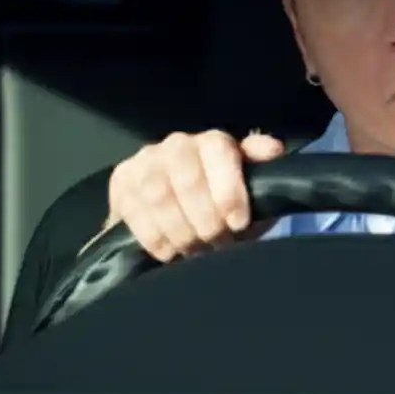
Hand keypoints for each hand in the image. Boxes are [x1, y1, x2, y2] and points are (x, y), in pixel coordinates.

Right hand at [101, 130, 285, 260]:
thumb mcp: (251, 192)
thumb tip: (273, 149)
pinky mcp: (121, 181)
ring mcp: (146, 161)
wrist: (184, 217)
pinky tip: (169, 251)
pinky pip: (133, 210)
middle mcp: (178, 144)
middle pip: (188, 179)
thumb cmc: (223, 204)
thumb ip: (261, 167)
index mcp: (213, 142)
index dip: (229, 190)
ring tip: (194, 249)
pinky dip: (153, 237)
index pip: (219, 153)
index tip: (238, 223)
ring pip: (159, 195)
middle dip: (205, 219)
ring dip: (179, 230)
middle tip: (216, 243)